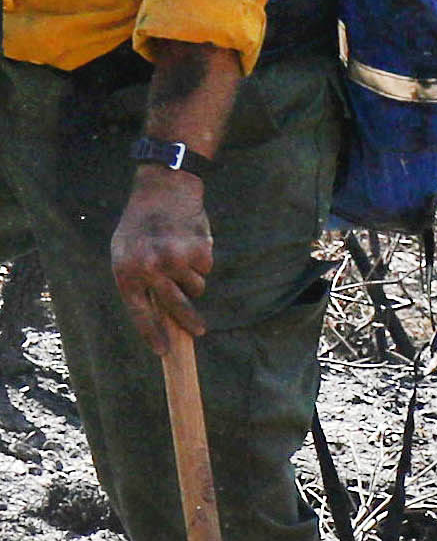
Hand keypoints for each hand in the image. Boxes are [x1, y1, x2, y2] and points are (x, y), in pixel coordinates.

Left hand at [112, 170, 210, 351]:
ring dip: (192, 277)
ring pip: (195, 288)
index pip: (140, 313)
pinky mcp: (197, 252)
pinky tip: (190, 241)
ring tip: (181, 253)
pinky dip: (202, 259)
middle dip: (189, 322)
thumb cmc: (142, 223)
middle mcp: (149, 269)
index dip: (153, 334)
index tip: (164, 351)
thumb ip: (137, 280)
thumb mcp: (125, 251)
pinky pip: (206, 269)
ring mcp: (174, 261)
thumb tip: (157, 314)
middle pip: (175, 308)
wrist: (162, 189)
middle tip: (200, 331)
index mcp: (126, 271)